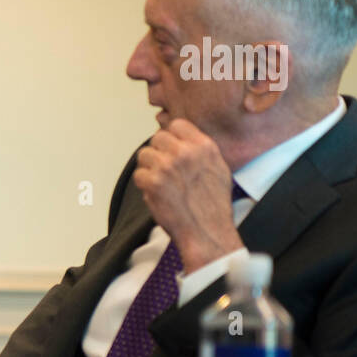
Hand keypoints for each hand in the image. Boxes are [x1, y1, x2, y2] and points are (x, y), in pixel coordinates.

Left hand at [132, 119, 241, 272]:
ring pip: (144, 154)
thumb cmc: (214, 205)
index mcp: (204, 147)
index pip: (177, 124)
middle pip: (157, 138)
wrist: (207, 231)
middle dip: (158, 152)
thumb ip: (200, 150)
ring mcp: (168, 166)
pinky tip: (156, 194)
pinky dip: (144, 185)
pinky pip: (138, 175)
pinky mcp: (153, 182)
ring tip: (160, 182)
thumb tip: (182, 140)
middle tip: (163, 169)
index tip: (171, 149)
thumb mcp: (218, 168)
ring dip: (148, 168)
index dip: (171, 137)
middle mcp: (185, 153)